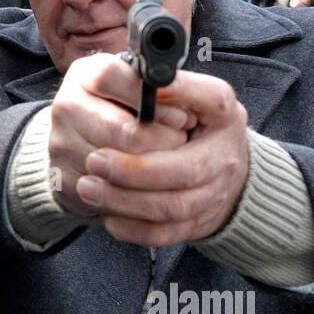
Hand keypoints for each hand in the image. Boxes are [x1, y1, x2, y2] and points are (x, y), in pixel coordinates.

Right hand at [47, 53, 196, 217]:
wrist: (81, 143)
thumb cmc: (120, 109)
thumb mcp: (135, 87)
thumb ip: (153, 87)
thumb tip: (179, 101)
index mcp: (84, 75)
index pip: (113, 78)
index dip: (153, 98)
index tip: (180, 116)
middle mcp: (66, 105)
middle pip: (123, 130)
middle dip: (163, 140)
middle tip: (183, 142)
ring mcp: (61, 144)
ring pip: (120, 164)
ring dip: (153, 166)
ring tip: (168, 159)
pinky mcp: (64, 178)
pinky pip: (110, 191)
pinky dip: (136, 189)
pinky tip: (147, 180)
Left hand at [78, 68, 249, 245]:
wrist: (219, 164)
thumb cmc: (188, 119)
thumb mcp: (177, 90)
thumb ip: (166, 84)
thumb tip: (144, 80)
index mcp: (223, 110)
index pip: (212, 99)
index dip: (175, 99)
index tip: (138, 100)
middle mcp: (225, 153)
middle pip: (186, 170)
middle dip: (135, 169)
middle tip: (94, 160)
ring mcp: (215, 193)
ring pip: (170, 208)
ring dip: (124, 200)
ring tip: (87, 187)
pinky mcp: (196, 222)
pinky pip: (162, 234)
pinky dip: (131, 227)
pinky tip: (105, 214)